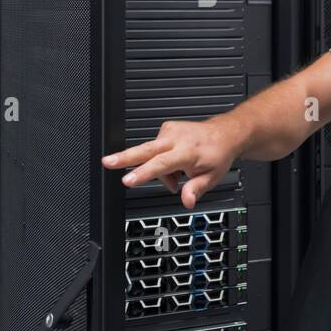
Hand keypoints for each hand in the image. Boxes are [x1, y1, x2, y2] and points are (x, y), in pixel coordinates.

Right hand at [101, 118, 241, 208]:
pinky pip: (155, 149)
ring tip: (178, 175)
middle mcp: (176, 138)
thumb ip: (195, 190)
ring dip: (158, 169)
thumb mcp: (211, 177)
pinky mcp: (165, 128)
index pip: (162, 164)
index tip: (128, 179)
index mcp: (188, 151)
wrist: (223, 134)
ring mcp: (169, 131)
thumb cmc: (216, 154)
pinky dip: (161, 160)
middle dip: (124, 156)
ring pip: (151, 154)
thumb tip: (186, 202)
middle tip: (107, 162)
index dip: (143, 173)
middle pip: (145, 149)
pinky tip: (174, 164)